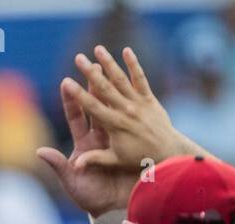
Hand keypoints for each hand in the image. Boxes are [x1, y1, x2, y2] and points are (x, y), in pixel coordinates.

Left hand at [38, 63, 136, 216]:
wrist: (115, 209)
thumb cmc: (91, 198)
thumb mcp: (73, 181)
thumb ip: (58, 165)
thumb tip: (39, 151)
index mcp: (83, 145)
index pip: (76, 117)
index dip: (71, 100)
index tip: (66, 82)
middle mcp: (99, 138)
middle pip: (96, 107)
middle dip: (93, 86)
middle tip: (91, 64)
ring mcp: (116, 139)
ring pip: (114, 109)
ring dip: (112, 89)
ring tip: (111, 67)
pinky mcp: (131, 144)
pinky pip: (131, 121)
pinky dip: (132, 105)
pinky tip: (133, 87)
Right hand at [57, 46, 195, 174]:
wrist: (167, 152)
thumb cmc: (138, 158)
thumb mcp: (115, 161)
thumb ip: (95, 159)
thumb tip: (76, 164)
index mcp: (114, 126)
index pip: (92, 107)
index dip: (78, 94)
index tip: (67, 82)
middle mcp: (125, 111)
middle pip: (104, 88)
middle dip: (90, 72)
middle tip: (78, 58)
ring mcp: (137, 103)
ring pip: (121, 80)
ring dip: (109, 63)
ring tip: (97, 48)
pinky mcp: (148, 98)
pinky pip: (141, 79)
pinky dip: (134, 65)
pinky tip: (126, 51)